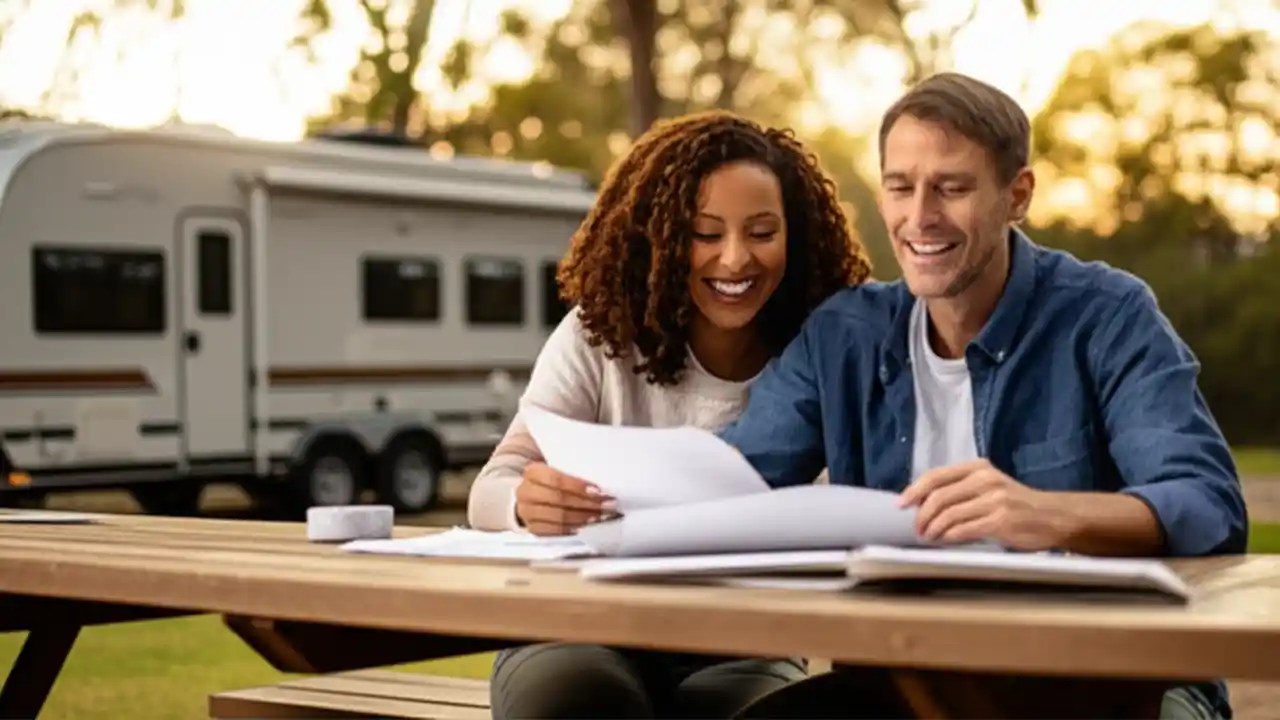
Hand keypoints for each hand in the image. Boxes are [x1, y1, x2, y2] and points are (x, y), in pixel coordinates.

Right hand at [515, 462, 616, 535]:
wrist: (530, 497)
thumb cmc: (550, 482)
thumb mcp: (557, 471)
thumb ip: (573, 475)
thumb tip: (599, 487)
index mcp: (533, 472)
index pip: (557, 480)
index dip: (578, 486)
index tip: (599, 491)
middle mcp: (526, 492)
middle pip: (559, 499)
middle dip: (586, 503)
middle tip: (606, 505)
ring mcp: (526, 512)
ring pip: (558, 517)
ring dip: (582, 518)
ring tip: (600, 516)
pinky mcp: (532, 528)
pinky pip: (554, 532)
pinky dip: (572, 529)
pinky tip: (585, 526)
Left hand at [897, 459, 1071, 550]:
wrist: (1052, 517)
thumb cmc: (1015, 504)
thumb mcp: (988, 486)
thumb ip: (961, 490)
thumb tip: (923, 504)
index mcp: (978, 468)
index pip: (936, 476)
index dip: (914, 491)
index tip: (900, 505)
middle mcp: (985, 480)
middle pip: (939, 497)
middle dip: (922, 516)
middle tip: (917, 529)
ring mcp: (994, 500)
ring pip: (949, 515)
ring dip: (933, 529)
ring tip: (929, 537)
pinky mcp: (1000, 520)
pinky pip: (964, 530)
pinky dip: (950, 537)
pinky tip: (946, 541)